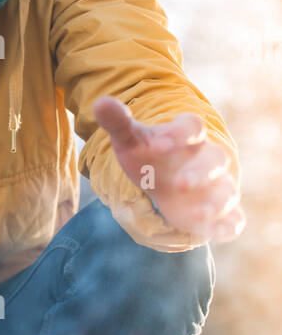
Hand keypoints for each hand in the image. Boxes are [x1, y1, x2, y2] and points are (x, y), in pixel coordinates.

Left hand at [93, 96, 244, 243]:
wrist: (162, 179)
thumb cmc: (148, 155)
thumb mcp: (130, 140)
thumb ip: (118, 122)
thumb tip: (100, 102)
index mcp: (187, 136)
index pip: (192, 126)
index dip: (178, 133)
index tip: (157, 145)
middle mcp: (207, 158)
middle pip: (216, 159)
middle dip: (201, 172)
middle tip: (179, 184)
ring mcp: (216, 186)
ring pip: (227, 191)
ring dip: (216, 203)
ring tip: (198, 215)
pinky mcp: (218, 212)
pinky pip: (234, 219)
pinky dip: (230, 226)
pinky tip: (219, 233)